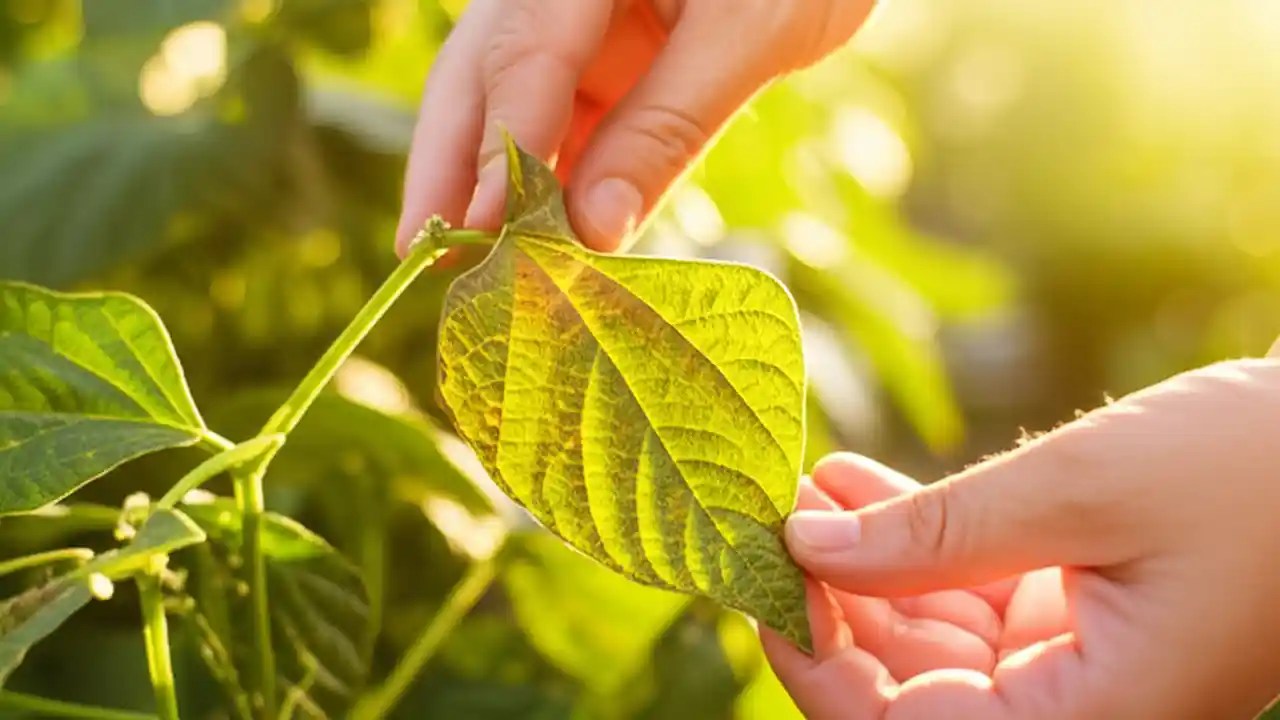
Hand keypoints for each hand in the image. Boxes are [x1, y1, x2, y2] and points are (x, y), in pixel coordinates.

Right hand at [396, 0, 875, 254]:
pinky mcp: (599, 50)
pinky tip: (537, 237)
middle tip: (419, 256)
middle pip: (478, 75)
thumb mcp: (749, 36)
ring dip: (489, 183)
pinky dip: (545, 179)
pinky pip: (556, 117)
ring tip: (471, 264)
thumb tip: (592, 232)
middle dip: (447, 168)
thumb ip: (667, 130)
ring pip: (505, 102)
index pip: (522, 57)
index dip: (499, 152)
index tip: (479, 234)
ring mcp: (572, 16)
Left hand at [765, 357, 1279, 718]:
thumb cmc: (1255, 469)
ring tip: (807, 483)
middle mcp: (1078, 716)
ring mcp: (1075, 671)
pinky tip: (856, 485)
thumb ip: (936, 533)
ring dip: (860, 562)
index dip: (815, 665)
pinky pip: (966, 597)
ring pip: (928, 639)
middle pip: (904, 693)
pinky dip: (913, 543)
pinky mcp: (1075, 619)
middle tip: (768, 516)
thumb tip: (807, 551)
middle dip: (829, 605)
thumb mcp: (1081, 489)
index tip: (757, 579)